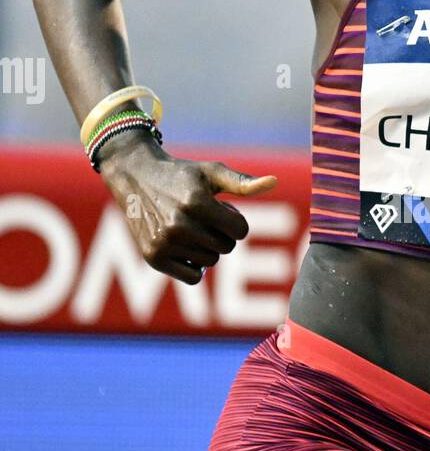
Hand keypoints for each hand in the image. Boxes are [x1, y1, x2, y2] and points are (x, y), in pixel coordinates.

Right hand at [98, 135, 277, 283]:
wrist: (135, 176)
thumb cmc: (181, 175)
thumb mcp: (211, 173)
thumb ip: (242, 183)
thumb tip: (274, 182)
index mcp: (196, 202)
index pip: (240, 231)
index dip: (236, 221)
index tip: (223, 211)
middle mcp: (179, 224)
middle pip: (226, 248)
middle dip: (221, 234)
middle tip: (203, 219)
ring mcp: (164, 243)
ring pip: (210, 262)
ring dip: (206, 248)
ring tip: (190, 228)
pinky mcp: (153, 257)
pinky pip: (193, 278)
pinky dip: (193, 266)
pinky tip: (183, 246)